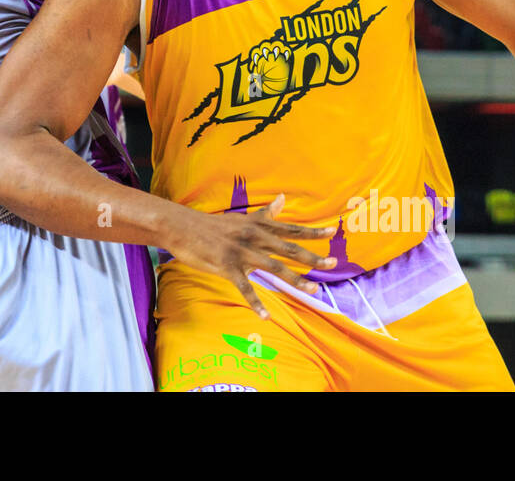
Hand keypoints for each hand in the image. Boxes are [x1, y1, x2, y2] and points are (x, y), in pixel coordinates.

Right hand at [163, 194, 337, 319]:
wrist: (180, 226)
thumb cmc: (212, 225)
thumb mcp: (241, 218)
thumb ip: (264, 213)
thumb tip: (283, 199)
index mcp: (257, 226)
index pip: (290, 228)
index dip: (312, 231)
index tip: (334, 231)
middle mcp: (253, 237)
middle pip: (288, 248)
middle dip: (312, 256)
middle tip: (333, 263)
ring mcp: (240, 252)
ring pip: (274, 267)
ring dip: (295, 280)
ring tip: (313, 290)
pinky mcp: (225, 265)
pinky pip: (244, 287)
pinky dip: (255, 302)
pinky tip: (266, 316)